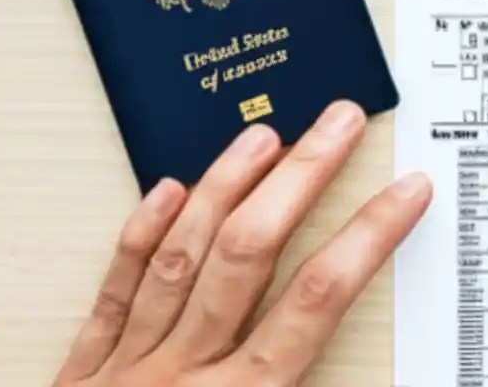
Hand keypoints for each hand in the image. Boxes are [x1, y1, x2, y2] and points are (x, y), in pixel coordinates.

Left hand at [53, 101, 432, 386]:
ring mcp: (129, 369)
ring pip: (183, 256)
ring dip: (227, 188)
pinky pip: (113, 292)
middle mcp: (184, 376)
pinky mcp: (82, 374)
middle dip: (303, 179)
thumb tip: (364, 382)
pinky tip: (165, 192)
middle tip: (337, 125)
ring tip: (263, 138)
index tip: (405, 195)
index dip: (368, 238)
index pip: (317, 300)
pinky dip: (138, 237)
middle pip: (251, 254)